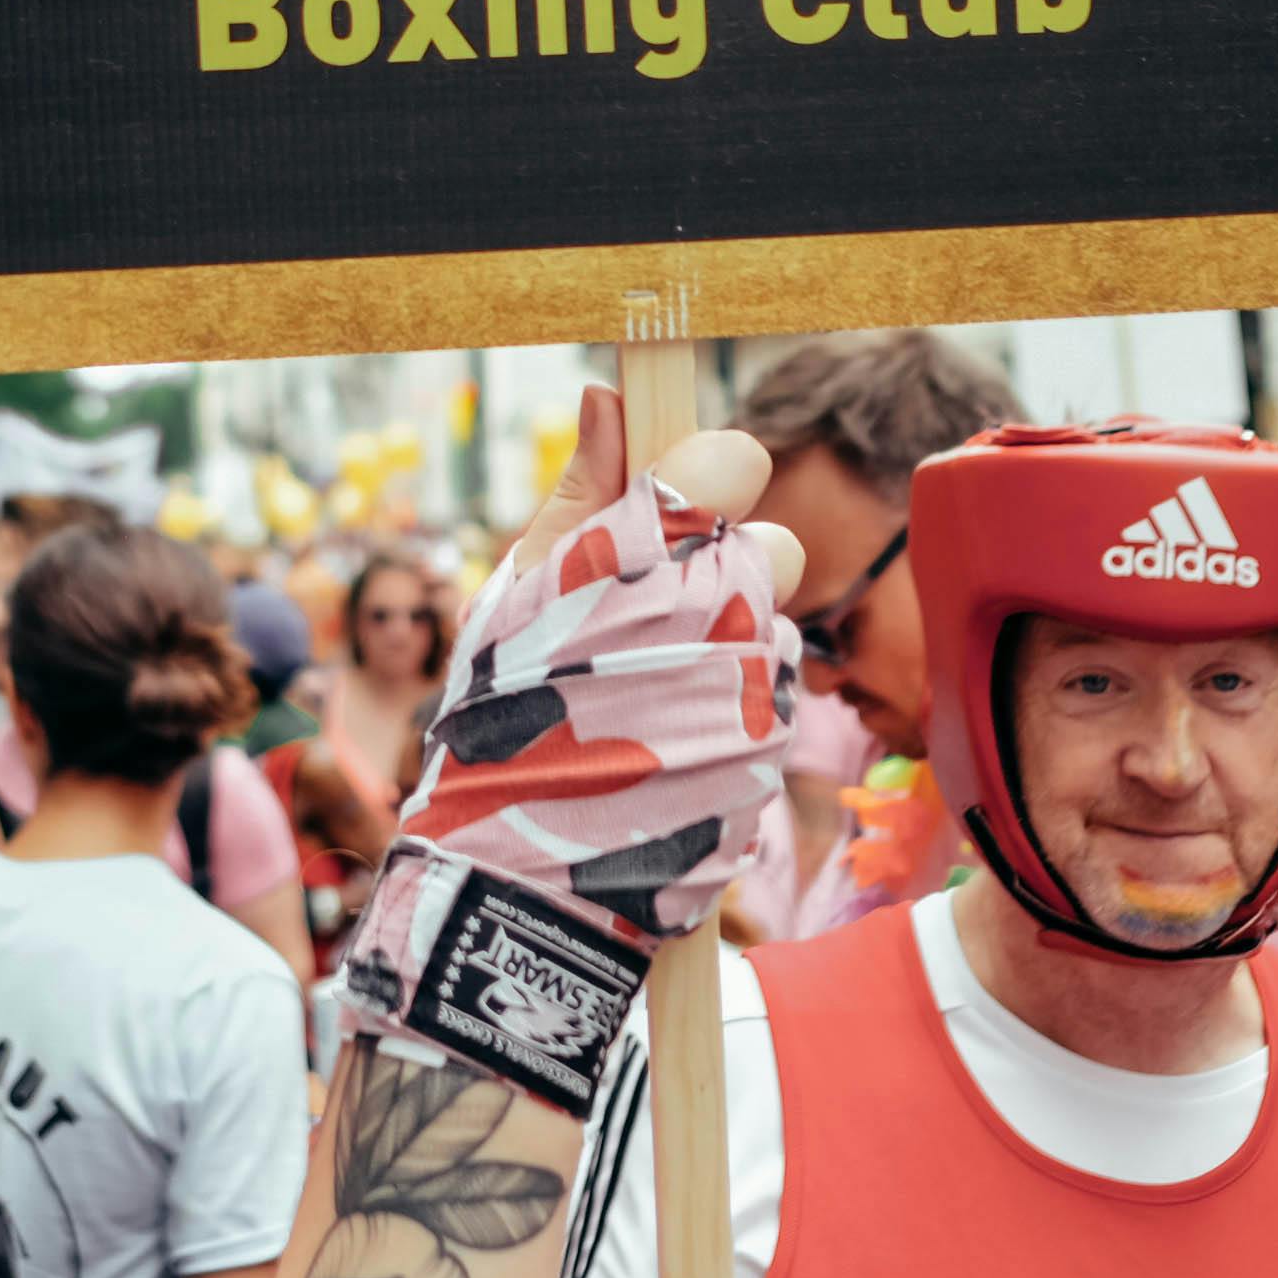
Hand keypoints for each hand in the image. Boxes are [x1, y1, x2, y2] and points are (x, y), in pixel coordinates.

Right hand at [329, 385, 803, 1113]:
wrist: (522, 880)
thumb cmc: (499, 722)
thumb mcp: (518, 595)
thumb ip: (578, 493)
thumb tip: (607, 397)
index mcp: (650, 550)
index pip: (734, 457)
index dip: (702, 477)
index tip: (669, 506)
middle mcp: (721, 609)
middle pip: (769, 545)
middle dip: (719, 575)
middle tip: (643, 627)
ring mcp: (756, 687)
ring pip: (778, 629)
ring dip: (732, 651)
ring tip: (647, 700)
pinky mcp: (774, 756)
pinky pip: (776, 707)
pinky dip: (735, 719)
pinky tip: (671, 750)